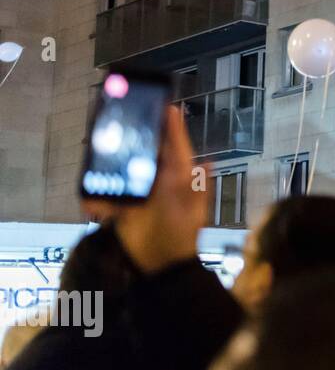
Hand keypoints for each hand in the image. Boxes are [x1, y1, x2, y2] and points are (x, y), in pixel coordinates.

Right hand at [83, 105, 209, 274]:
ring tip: (99, 151)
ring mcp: (138, 193)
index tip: (167, 105)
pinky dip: (97, 198)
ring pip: (122, 171)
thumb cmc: (182, 233)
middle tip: (121, 122)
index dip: (171, 127)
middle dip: (133, 140)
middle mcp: (158, 181)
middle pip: (143, 154)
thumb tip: (208, 161)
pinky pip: (106, 198)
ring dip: (110, 165)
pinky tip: (91, 198)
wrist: (163, 263)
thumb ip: (194, 184)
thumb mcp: (190, 208)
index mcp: (177, 177)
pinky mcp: (121, 209)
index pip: (174, 147)